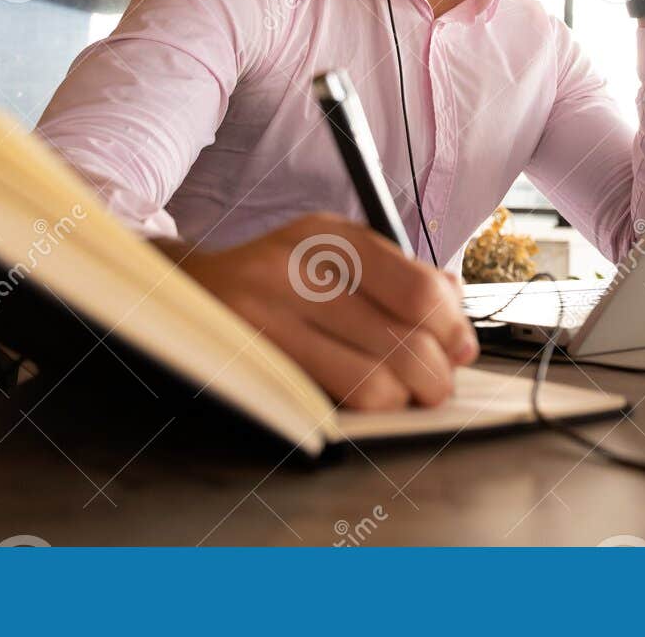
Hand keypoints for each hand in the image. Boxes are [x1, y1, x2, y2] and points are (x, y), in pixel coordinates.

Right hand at [150, 214, 476, 409]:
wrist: (185, 289)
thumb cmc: (276, 279)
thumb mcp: (333, 256)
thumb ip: (399, 278)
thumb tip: (458, 322)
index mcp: (328, 236)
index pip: (419, 291)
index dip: (452, 330)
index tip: (460, 349)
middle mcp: (296, 269)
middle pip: (404, 340)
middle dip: (436, 375)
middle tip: (437, 385)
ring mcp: (268, 316)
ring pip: (374, 381)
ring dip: (403, 399)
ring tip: (403, 396)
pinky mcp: (253, 360)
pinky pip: (333, 401)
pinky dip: (365, 408)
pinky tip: (367, 400)